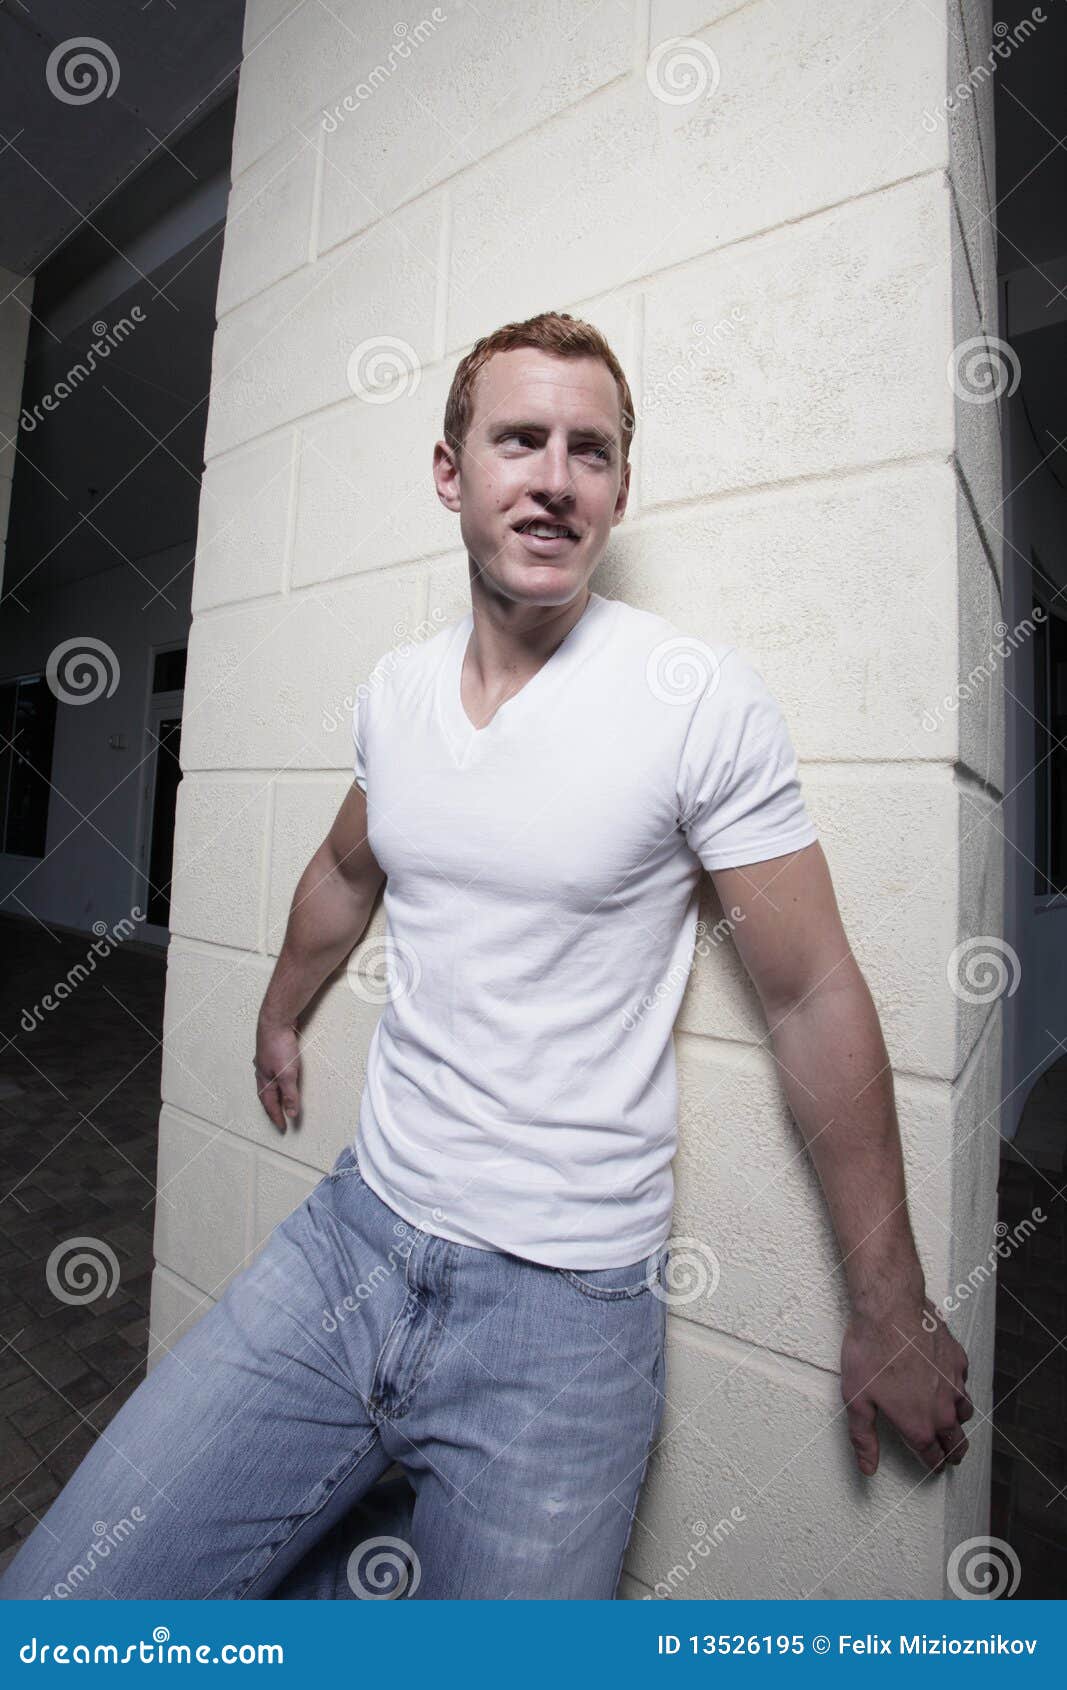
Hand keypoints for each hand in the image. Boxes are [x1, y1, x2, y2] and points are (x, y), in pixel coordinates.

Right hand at [254, 1018, 301, 1131]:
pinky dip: (276, 1080)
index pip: (270, 1105)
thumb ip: (290, 1095)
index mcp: (264, 1080)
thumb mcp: (288, 1074)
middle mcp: (262, 1072)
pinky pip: (273, 1071)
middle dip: (272, 1108)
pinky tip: (279, 1076)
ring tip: (278, 1101)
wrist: (276, 1021)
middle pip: (266, 1095)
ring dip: (273, 1093)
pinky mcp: (271, 1052)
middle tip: (279, 1118)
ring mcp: (265, 1061)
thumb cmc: (278, 1046)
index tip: (283, 1128)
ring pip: (268, 1083)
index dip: (277, 1117)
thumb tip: (292, 1114)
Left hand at [841, 1294, 972, 1476]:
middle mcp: (943, 1409)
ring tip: (952, 1424)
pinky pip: (963, 1381)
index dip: (933, 1465)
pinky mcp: (958, 1359)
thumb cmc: (870, 1351)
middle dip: (954, 1453)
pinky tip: (948, 1382)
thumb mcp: (857, 1400)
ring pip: (965, 1412)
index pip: (932, 1456)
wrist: (890, 1310)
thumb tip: (868, 1467)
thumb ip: (863, 1438)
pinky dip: (958, 1388)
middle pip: (957, 1442)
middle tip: (951, 1457)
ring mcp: (955, 1383)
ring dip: (959, 1422)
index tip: (934, 1467)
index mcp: (919, 1424)